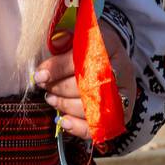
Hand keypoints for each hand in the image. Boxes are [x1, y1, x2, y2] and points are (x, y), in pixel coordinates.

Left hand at [33, 25, 136, 141]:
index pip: (82, 58)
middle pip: (90, 84)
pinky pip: (102, 127)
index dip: (59, 68)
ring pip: (95, 107)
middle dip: (61, 89)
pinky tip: (64, 121)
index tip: (40, 76)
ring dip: (67, 106)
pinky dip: (80, 127)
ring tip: (52, 100)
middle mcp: (120, 69)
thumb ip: (62, 44)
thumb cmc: (89, 47)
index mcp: (108, 44)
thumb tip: (46, 62)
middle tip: (45, 88)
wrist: (111, 55)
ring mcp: (124, 92)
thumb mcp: (76, 37)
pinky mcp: (123, 113)